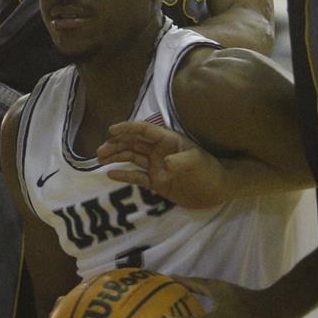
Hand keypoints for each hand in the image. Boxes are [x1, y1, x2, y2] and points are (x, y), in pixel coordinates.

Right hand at [97, 121, 229, 208]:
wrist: (217, 189)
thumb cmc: (209, 170)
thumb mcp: (196, 162)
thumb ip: (180, 162)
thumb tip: (164, 165)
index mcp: (167, 140)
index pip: (144, 130)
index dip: (128, 128)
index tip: (112, 130)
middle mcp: (159, 151)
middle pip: (133, 144)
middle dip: (116, 145)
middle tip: (100, 151)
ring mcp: (157, 166)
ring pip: (131, 158)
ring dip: (116, 157)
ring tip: (99, 159)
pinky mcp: (157, 182)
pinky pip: (136, 177)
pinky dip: (124, 175)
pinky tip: (110, 174)